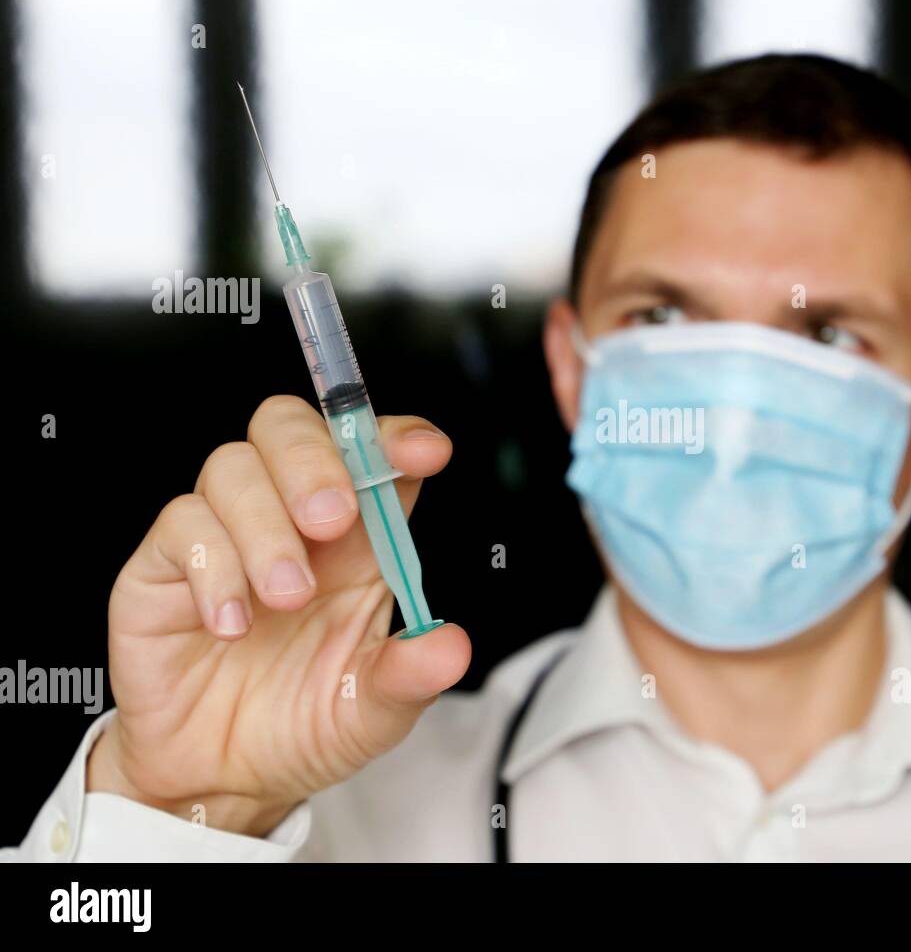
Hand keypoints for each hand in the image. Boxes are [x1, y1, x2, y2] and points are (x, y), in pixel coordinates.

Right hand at [88, 395, 471, 835]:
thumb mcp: (374, 711)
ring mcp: (223, 535)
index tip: (424, 452)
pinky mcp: (163, 568)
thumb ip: (410, 674)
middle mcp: (289, 522)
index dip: (395, 438)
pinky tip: (234, 623)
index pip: (372, 455)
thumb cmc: (305, 725)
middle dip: (315, 460)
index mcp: (355, 540)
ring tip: (286, 597)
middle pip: (289, 426)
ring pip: (234, 466)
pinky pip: (181, 525)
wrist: (225, 780)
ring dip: (266, 525)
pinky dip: (213, 566)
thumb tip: (452, 647)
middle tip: (332, 521)